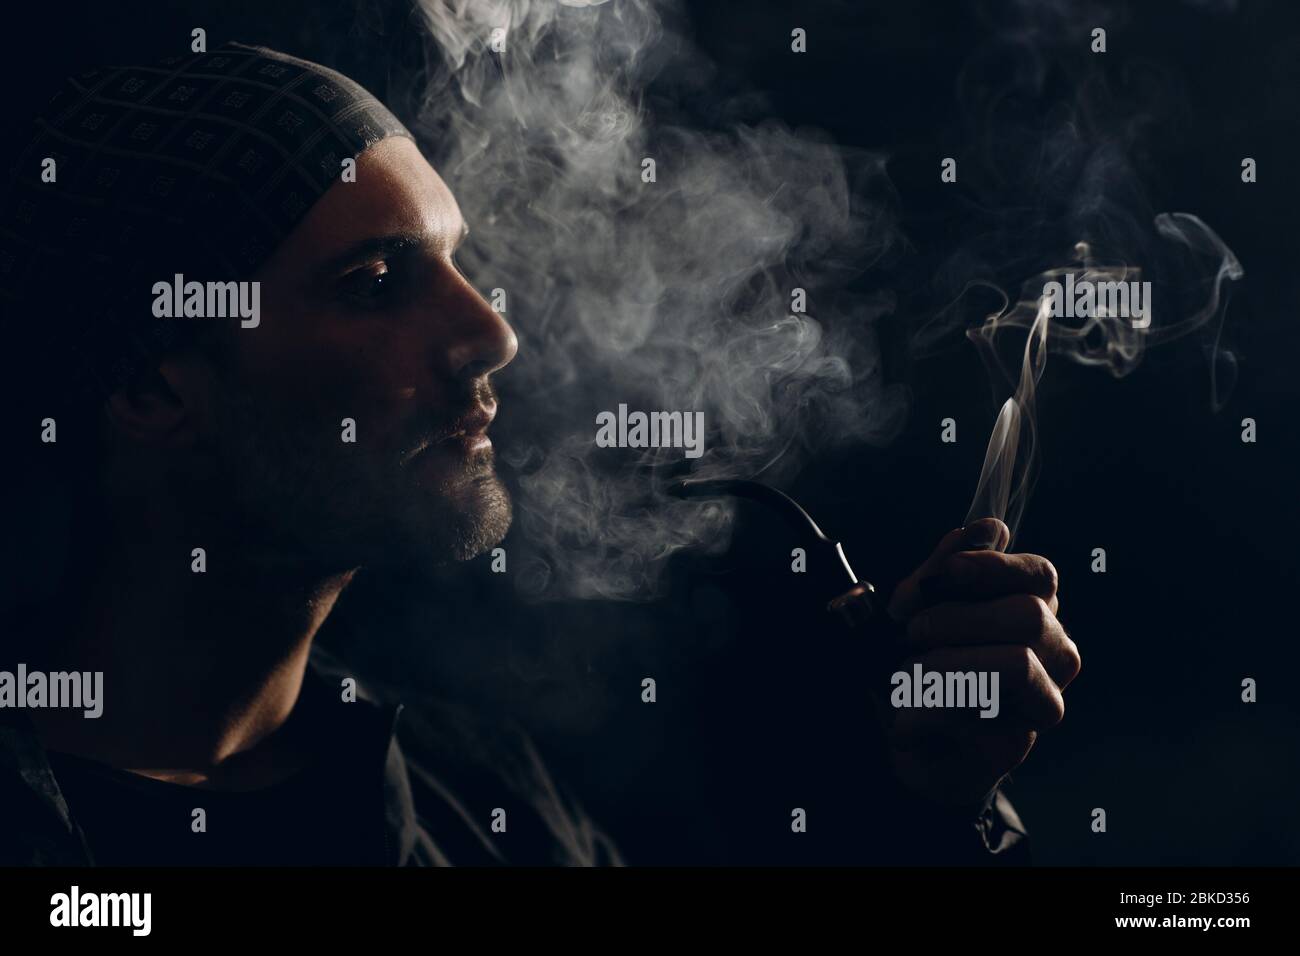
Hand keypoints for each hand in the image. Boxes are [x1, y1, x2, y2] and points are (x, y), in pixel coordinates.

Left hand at [876, 517, 1080, 810]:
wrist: (897, 737)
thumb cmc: (917, 662)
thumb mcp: (922, 605)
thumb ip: (948, 568)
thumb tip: (988, 528)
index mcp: (1035, 611)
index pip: (1040, 574)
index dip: (991, 567)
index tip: (942, 575)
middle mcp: (1053, 655)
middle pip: (1030, 615)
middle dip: (957, 618)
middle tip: (910, 632)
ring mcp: (1041, 702)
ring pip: (1014, 663)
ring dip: (944, 663)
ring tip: (906, 674)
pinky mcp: (1016, 744)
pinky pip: (974, 712)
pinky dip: (925, 706)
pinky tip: (903, 714)